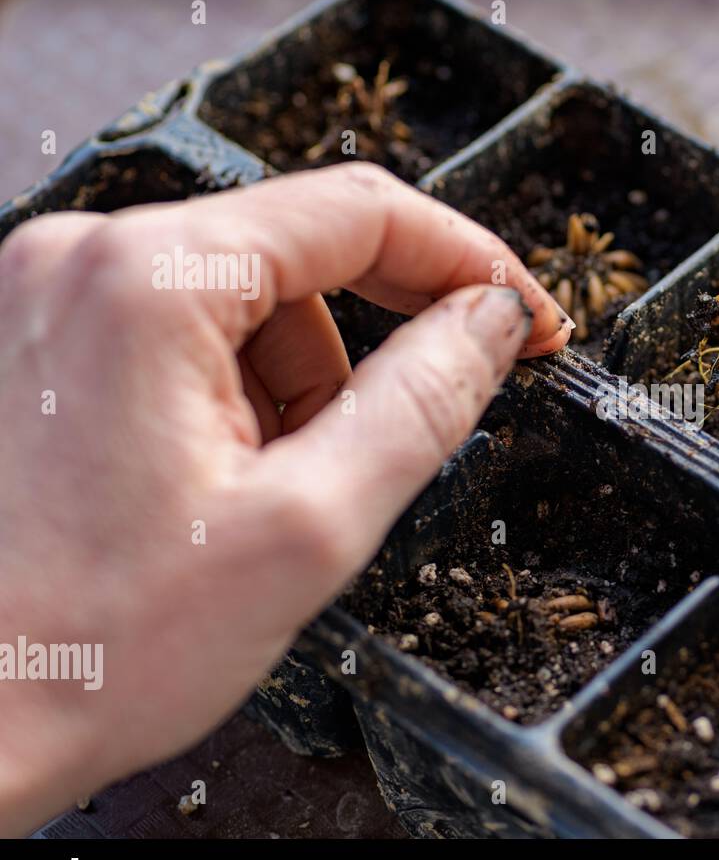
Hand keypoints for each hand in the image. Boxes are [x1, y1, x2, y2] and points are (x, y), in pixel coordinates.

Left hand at [0, 162, 569, 834]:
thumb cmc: (93, 645)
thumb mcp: (307, 528)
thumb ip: (423, 404)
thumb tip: (491, 324)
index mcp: (150, 281)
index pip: (361, 214)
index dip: (470, 262)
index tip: (529, 322)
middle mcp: (84, 259)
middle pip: (302, 255)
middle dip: (379, 340)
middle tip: (423, 425)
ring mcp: (51, 296)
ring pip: (247, 302)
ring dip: (301, 385)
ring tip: (278, 494)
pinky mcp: (43, 341)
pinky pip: (186, 334)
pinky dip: (238, 396)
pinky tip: (222, 482)